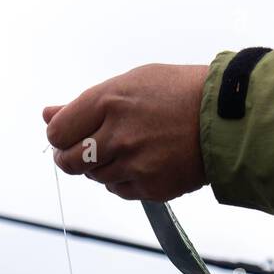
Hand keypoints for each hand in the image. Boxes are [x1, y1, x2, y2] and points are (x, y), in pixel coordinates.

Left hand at [43, 64, 208, 201]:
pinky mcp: (150, 188)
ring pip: (95, 177)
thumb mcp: (129, 84)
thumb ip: (85, 103)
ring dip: (101, 167)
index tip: (67, 135)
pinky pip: (119, 190)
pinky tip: (140, 163)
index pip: (58, 132)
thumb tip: (48, 115)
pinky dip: (122, 180)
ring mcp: (134, 164)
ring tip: (126, 149)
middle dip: (70, 157)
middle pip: (70, 161)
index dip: (59, 136)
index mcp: (108, 101)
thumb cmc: (178, 93)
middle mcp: (117, 135)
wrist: (225, 118)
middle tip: (85, 149)